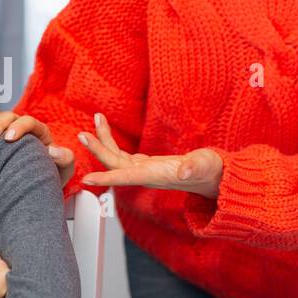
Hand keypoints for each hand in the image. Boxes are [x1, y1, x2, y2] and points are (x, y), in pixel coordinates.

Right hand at [0, 110, 74, 187]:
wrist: (34, 185)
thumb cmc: (50, 176)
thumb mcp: (63, 170)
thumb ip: (64, 159)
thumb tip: (52, 150)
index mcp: (39, 132)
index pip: (29, 121)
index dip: (18, 127)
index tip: (9, 139)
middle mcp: (21, 126)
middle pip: (8, 116)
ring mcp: (5, 129)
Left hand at [79, 113, 222, 198]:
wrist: (215, 177)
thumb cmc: (212, 171)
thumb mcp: (206, 165)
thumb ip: (194, 167)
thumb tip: (184, 171)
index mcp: (156, 176)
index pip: (125, 177)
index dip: (105, 178)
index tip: (86, 179)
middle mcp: (146, 174)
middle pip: (115, 163)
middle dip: (98, 149)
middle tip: (82, 134)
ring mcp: (144, 170)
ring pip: (116, 157)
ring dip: (103, 140)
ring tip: (96, 118)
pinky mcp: (146, 164)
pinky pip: (122, 153)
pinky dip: (111, 141)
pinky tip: (104, 129)